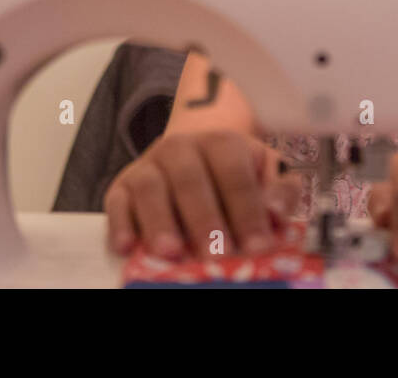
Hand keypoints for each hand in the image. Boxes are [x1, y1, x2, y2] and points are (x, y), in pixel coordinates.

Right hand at [103, 130, 301, 259]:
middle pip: (191, 181)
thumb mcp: (267, 172)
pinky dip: (121, 224)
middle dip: (205, 221)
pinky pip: (117, 203)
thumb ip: (280, 191)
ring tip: (172, 253)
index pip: (235, 175)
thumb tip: (276, 212)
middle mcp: (181, 148)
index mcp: (222, 142)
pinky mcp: (122, 186)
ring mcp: (149, 165)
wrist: (195, 152)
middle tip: (217, 255)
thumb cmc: (236, 172)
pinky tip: (128, 246)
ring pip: (151, 190)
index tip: (258, 246)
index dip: (248, 211)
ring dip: (161, 223)